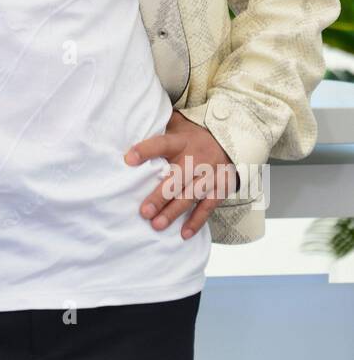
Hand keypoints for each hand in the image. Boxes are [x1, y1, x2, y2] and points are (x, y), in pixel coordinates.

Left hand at [123, 111, 237, 238]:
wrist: (231, 138)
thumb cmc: (193, 135)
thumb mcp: (178, 125)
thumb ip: (158, 128)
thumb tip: (128, 129)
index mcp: (181, 141)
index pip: (161, 144)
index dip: (145, 150)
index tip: (128, 159)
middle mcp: (197, 158)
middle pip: (177, 178)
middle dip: (160, 196)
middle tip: (144, 212)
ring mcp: (210, 174)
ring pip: (191, 195)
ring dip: (174, 212)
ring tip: (156, 225)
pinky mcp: (221, 187)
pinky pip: (208, 206)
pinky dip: (197, 221)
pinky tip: (184, 234)